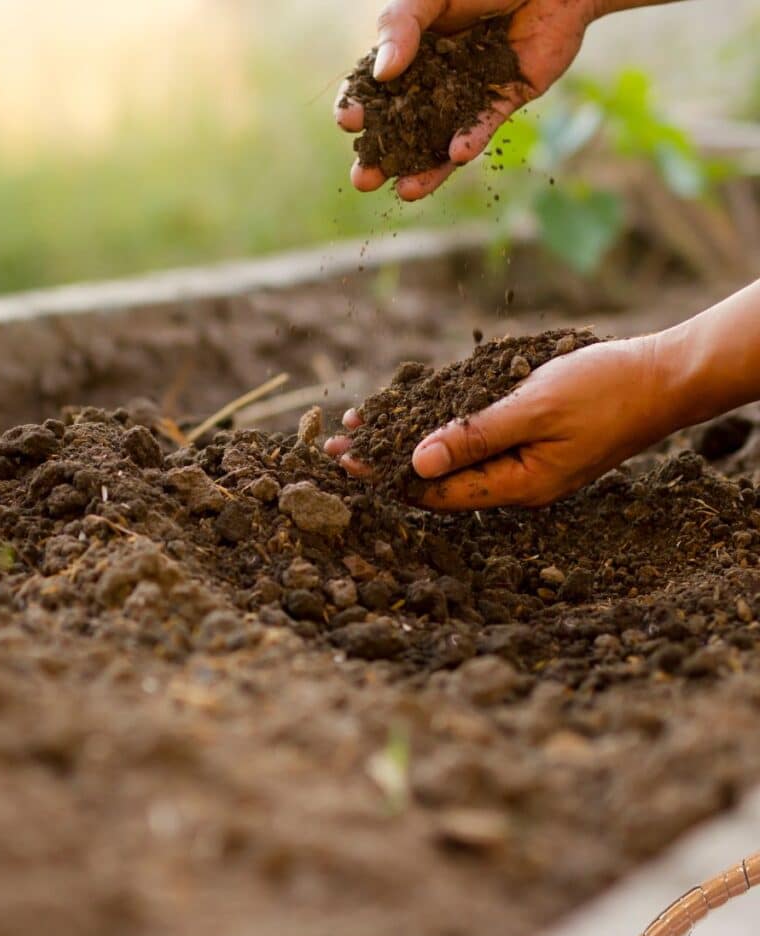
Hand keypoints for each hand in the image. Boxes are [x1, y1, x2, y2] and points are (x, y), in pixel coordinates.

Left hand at [325, 335, 686, 509]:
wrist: (665, 377)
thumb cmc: (605, 389)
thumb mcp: (533, 408)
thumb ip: (475, 437)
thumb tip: (417, 463)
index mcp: (517, 485)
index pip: (435, 493)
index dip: (385, 476)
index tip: (343, 461)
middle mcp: (516, 483)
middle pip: (437, 482)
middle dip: (385, 464)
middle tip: (335, 449)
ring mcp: (525, 465)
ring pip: (454, 462)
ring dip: (408, 445)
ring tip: (362, 430)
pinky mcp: (533, 443)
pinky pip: (477, 444)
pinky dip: (442, 430)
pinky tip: (416, 416)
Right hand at [336, 0, 596, 200]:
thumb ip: (403, 26)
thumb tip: (382, 72)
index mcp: (410, 53)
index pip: (375, 87)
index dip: (360, 106)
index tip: (348, 122)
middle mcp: (435, 79)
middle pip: (402, 127)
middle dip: (382, 157)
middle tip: (362, 180)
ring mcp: (467, 93)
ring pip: (439, 138)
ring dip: (423, 168)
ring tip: (405, 192)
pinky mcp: (503, 99)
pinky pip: (483, 125)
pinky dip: (470, 139)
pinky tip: (456, 154)